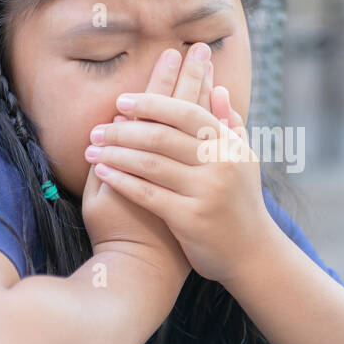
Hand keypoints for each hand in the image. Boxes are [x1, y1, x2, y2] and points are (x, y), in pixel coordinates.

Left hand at [84, 49, 275, 283]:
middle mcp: (220, 164)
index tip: (122, 100)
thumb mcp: (244, 159)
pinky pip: (147, 194)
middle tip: (97, 130)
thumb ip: (230, 123)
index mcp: (229, 144)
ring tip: (91, 150)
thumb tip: (218, 89)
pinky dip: (121, 181)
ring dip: (115, 154)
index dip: (152, 103)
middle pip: (162, 136)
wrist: (252, 254)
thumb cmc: (242, 203)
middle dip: (123, 130)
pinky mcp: (190, 219)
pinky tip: (102, 174)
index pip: (187, 112)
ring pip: (150, 163)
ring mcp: (206, 191)